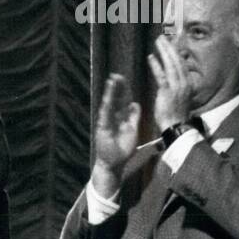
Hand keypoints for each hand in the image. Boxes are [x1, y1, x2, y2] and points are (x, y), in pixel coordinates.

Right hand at [91, 73, 139, 194]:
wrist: (114, 163)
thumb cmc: (122, 149)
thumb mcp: (132, 129)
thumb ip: (133, 117)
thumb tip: (135, 104)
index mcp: (120, 118)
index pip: (122, 101)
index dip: (124, 90)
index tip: (125, 79)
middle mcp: (112, 118)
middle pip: (115, 100)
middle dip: (117, 88)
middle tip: (117, 75)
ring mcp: (107, 122)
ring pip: (109, 104)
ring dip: (110, 93)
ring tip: (112, 80)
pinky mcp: (103, 127)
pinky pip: (105, 114)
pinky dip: (107, 105)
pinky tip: (108, 96)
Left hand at [148, 36, 192, 131]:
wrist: (176, 126)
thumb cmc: (175, 113)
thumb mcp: (180, 96)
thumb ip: (176, 85)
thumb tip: (171, 75)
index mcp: (188, 83)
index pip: (182, 64)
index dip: (176, 52)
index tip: (170, 43)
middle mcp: (185, 83)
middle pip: (178, 60)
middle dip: (170, 47)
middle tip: (162, 37)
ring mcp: (177, 87)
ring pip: (171, 65)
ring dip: (164, 52)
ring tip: (158, 42)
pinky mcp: (168, 92)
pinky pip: (161, 76)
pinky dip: (156, 65)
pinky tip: (150, 57)